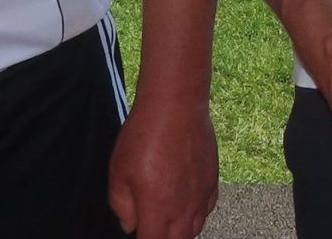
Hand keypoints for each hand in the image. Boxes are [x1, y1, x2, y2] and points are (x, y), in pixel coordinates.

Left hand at [109, 95, 216, 237]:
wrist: (176, 106)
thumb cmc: (143, 136)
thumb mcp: (118, 173)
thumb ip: (121, 206)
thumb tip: (129, 224)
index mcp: (157, 210)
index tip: (139, 233)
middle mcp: (183, 208)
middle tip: (152, 227)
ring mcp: (200, 194)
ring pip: (195, 228)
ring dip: (181, 231)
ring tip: (169, 222)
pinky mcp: (212, 180)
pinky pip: (208, 208)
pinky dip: (197, 213)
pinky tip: (187, 204)